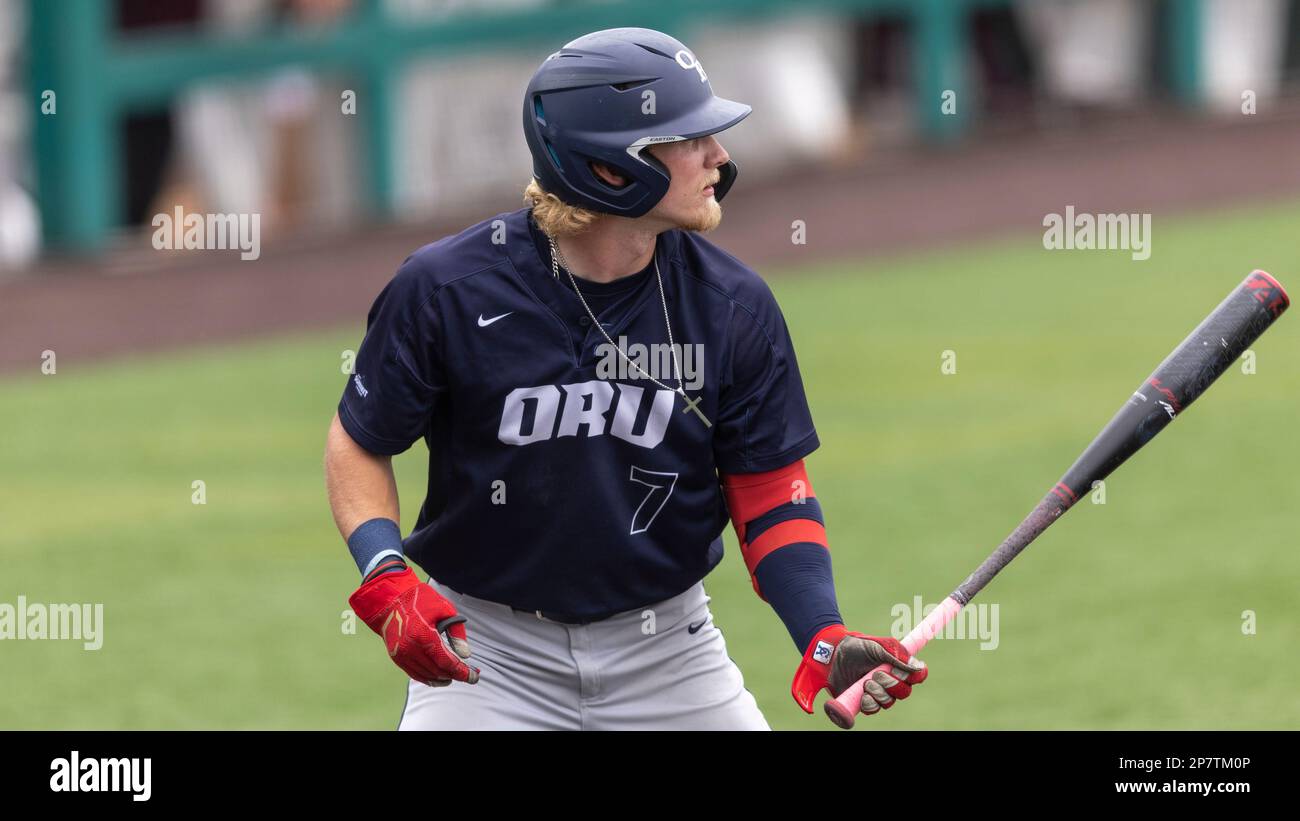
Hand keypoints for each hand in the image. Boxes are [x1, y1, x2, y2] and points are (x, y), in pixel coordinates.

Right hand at [349, 567, 479, 686]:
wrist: (391, 600)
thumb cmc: (421, 600)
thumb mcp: (445, 609)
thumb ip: (456, 633)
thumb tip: (465, 655)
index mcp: (423, 635)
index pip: (446, 661)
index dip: (461, 672)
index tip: (473, 677)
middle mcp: (410, 648)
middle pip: (437, 671)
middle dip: (455, 675)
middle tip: (469, 676)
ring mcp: (401, 654)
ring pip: (427, 675)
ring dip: (443, 678)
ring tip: (456, 676)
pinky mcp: (396, 657)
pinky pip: (415, 673)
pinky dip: (429, 678)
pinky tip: (440, 678)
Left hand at [791, 624, 926, 716]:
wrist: (833, 655)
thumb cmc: (857, 647)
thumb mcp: (879, 646)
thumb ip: (898, 656)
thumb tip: (918, 668)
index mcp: (898, 666)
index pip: (917, 676)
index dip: (914, 677)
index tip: (902, 672)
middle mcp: (890, 682)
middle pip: (904, 692)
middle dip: (891, 684)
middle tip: (876, 674)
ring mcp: (878, 693)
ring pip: (888, 702)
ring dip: (878, 693)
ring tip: (865, 682)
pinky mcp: (864, 701)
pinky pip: (873, 709)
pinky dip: (868, 703)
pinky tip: (862, 694)